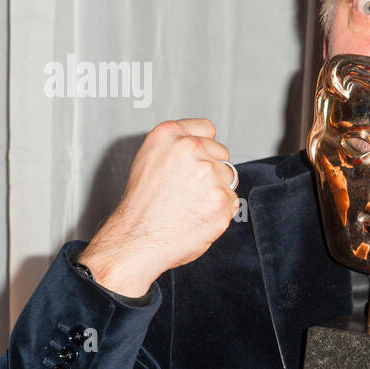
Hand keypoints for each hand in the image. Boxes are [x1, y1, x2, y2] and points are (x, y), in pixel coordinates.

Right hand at [78, 118, 239, 296]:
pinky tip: (198, 216)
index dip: (205, 145)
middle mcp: (190, 150)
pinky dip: (220, 211)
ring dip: (217, 191)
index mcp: (168, 136)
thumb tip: (201, 145)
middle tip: (189, 189)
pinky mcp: (222, 199)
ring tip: (191, 204)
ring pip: (229, 178)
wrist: (137, 240)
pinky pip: (232, 202)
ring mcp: (209, 174)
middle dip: (212, 170)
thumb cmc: (141, 207)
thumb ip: (176, 147)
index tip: (201, 156)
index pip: (206, 128)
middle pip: (221, 154)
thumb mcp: (149, 160)